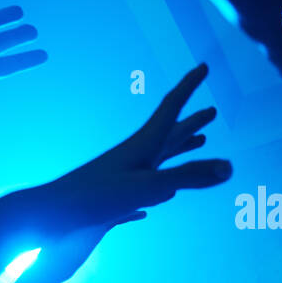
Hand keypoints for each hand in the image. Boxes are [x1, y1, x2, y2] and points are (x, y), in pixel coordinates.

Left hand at [26, 63, 230, 231]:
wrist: (51, 216)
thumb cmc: (96, 198)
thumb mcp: (148, 187)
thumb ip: (189, 177)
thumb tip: (230, 167)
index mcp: (143, 146)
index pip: (171, 108)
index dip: (189, 87)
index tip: (203, 66)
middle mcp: (136, 156)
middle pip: (170, 133)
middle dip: (192, 121)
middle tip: (213, 112)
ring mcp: (126, 176)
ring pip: (161, 157)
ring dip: (182, 147)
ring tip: (199, 142)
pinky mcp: (118, 196)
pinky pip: (149, 186)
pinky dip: (164, 183)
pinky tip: (164, 195)